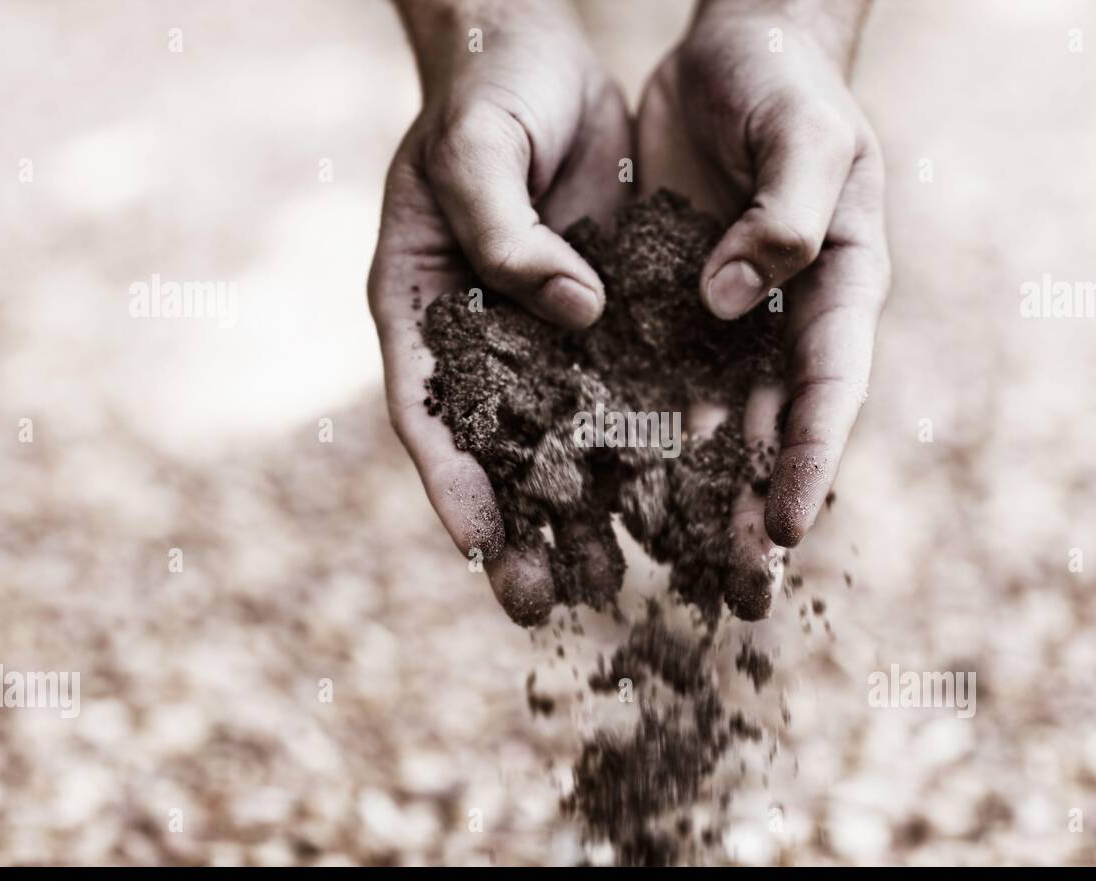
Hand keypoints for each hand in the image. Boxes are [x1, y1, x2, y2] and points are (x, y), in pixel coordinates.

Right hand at [368, 0, 630, 624]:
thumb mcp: (478, 149)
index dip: (448, 481)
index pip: (426, 409)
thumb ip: (506, 233)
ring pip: (562, 441)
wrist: (539, 58)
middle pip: (492, 451)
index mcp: (421, 305)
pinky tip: (674, 503)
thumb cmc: (487, 95)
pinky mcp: (604, 323)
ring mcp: (541, 338)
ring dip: (583, 514)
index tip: (475, 547)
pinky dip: (643, 451)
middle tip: (535, 607)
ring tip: (609, 586)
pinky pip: (625, 395)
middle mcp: (480, 339)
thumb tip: (578, 315)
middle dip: (515, 529)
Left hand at [638, 0, 890, 619]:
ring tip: (670, 575)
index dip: (812, 461)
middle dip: (755, 515)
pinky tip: (608, 492)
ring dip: (692, 501)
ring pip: (709, 427)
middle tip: (739, 601)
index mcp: (840, 286)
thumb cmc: (786, 82)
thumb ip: (785, 216)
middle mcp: (784, 321)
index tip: (789, 531)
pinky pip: (649, 383)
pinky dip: (635, 439)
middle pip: (771, 433)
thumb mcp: (804, 133)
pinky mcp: (668, 308)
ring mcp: (726, 322)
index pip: (829, 388)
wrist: (734, 49)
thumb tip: (730, 303)